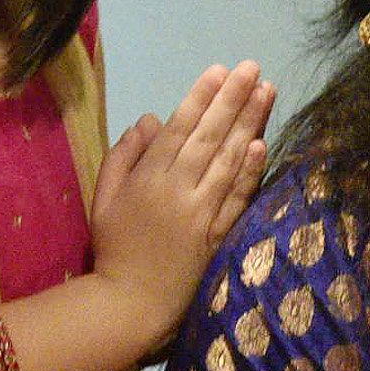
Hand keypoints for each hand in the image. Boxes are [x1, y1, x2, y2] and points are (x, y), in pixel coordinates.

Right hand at [87, 59, 275, 342]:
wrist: (130, 302)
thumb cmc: (114, 246)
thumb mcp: (103, 197)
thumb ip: (123, 155)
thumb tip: (152, 119)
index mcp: (147, 178)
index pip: (180, 129)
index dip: (201, 98)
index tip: (220, 70)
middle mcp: (177, 190)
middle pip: (210, 137)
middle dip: (232, 99)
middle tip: (253, 68)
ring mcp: (201, 213)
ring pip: (229, 161)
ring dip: (250, 124)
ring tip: (267, 92)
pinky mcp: (218, 236)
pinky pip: (237, 200)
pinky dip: (250, 173)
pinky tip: (263, 146)